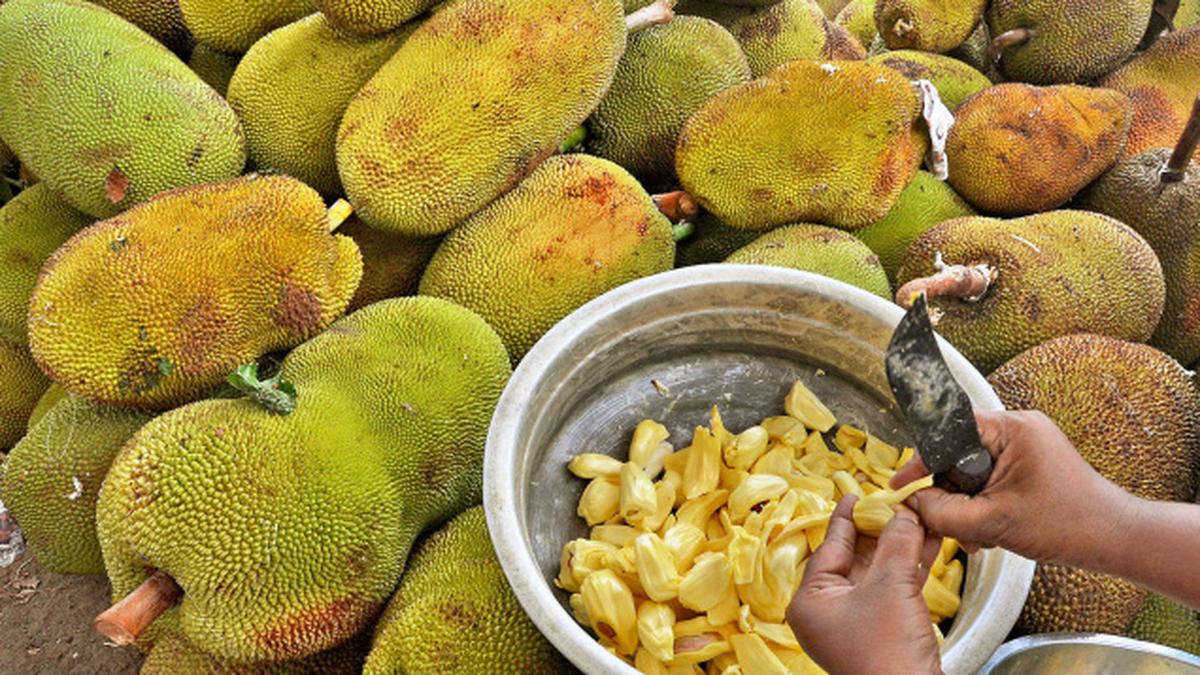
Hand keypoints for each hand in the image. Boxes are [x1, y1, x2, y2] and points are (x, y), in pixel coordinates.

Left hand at [787, 496, 943, 674]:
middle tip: (898, 504)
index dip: (847, 518)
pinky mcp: (882, 631)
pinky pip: (892, 589)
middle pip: (854, 557)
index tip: (857, 494)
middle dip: (881, 530)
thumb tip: (903, 513)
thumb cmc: (888, 653)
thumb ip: (897, 543)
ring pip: (877, 572)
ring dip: (901, 546)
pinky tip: (928, 544)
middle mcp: (827, 612)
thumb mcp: (890, 586)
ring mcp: (854, 623)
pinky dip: (909, 568)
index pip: (829, 547)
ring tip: (920, 518)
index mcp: (811, 601)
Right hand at [891, 410, 1135, 567]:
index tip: (901, 485)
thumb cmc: (1065, 525)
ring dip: (968, 504)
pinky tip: (991, 529)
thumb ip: (944, 511)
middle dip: (951, 492)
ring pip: (974, 470)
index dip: (921, 460)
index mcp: (1012, 428)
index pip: (948, 431)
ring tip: (978, 535)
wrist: (1114, 539)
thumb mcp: (993, 521)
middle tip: (949, 523)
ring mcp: (1027, 444)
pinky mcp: (1031, 462)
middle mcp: (1019, 428)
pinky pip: (992, 477)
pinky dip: (985, 503)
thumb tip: (911, 503)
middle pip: (959, 453)